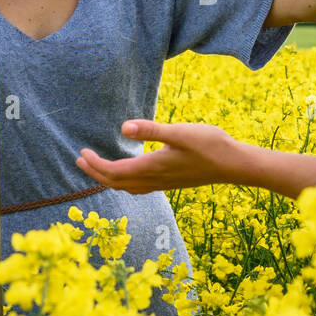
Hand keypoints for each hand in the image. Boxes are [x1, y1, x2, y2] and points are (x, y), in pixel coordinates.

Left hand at [76, 120, 241, 193]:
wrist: (234, 164)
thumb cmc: (210, 145)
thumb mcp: (179, 132)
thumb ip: (151, 130)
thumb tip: (124, 128)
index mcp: (152, 167)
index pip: (114, 171)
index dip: (95, 165)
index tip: (82, 153)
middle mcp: (155, 179)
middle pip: (117, 183)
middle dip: (96, 173)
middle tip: (80, 160)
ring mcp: (163, 183)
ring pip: (128, 187)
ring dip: (110, 179)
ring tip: (98, 168)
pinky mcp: (171, 182)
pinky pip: (140, 187)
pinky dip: (126, 182)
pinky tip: (130, 174)